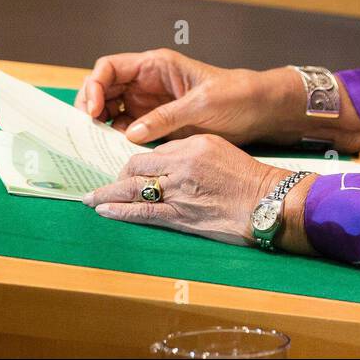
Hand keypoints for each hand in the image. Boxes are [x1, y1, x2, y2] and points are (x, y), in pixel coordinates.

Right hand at [74, 48, 291, 146]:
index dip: (94, 85)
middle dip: (90, 107)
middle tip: (85, 131)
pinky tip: (112, 151)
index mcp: (156, 65)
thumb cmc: (235, 95)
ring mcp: (149, 103)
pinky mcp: (157, 124)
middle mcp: (147, 82)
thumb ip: (166, 118)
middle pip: (104, 89)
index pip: (110, 68)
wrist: (259, 110)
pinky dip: (115, 139)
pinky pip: (126, 129)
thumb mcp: (201, 104)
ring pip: (111, 110)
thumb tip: (129, 133)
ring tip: (93, 144)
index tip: (93, 109)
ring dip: (99, 125)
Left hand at [82, 134, 315, 252]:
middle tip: (100, 184)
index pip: (152, 151)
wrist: (267, 203)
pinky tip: (105, 211)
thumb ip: (190, 152)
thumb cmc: (248, 179)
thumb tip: (165, 161)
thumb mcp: (219, 150)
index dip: (133, 161)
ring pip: (133, 188)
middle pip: (136, 166)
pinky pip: (142, 211)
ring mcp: (179, 190)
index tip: (124, 169)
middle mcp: (182, 164)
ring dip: (108, 194)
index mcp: (192, 145)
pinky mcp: (180, 214)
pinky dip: (120, 211)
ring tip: (91, 198)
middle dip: (115, 177)